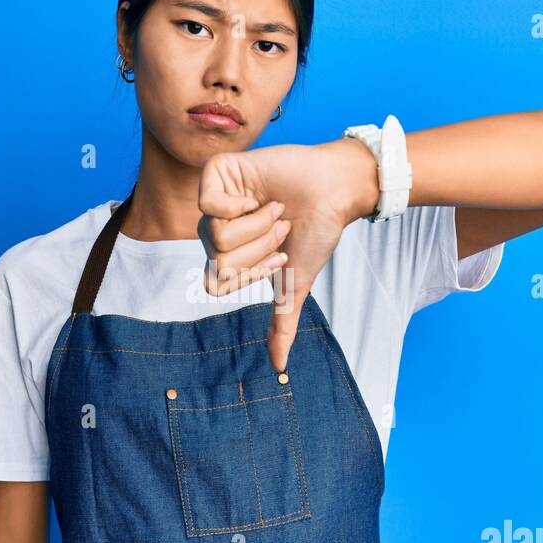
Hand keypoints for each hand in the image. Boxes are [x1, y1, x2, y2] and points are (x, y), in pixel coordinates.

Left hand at [197, 138, 378, 371]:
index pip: (216, 283)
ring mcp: (215, 201)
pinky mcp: (218, 173)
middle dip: (260, 247)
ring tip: (276, 208)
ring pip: (216, 234)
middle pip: (217, 260)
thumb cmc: (316, 231)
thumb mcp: (295, 283)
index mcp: (229, 256)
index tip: (280, 257)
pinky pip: (208, 203)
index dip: (252, 274)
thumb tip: (278, 368)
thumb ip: (281, 323)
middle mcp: (217, 229)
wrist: (334, 189)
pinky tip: (256, 196)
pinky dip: (238, 204)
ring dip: (258, 225)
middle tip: (282, 226)